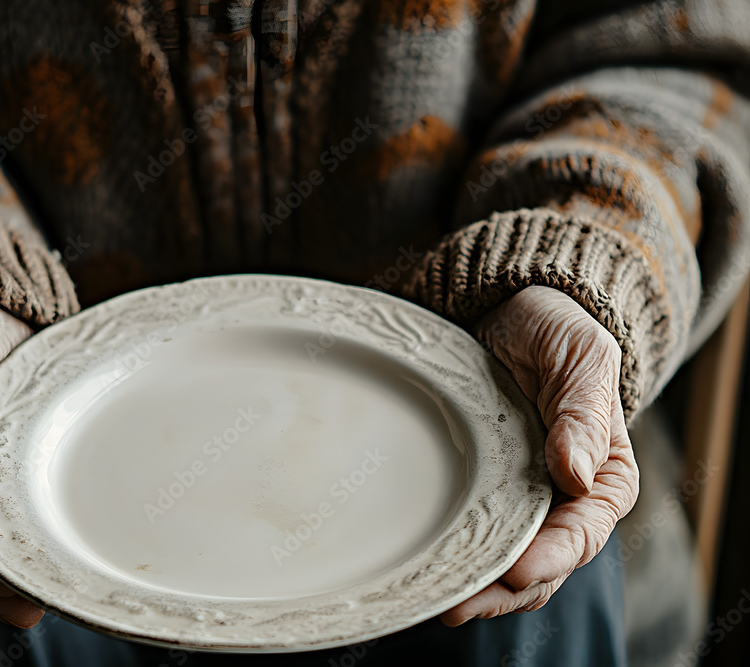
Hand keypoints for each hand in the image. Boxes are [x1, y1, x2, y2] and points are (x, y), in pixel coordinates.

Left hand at [440, 286, 639, 624]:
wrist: (510, 310)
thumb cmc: (557, 331)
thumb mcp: (581, 360)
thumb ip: (583, 415)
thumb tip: (577, 474)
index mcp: (601, 479)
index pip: (582, 534)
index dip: (551, 560)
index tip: (517, 572)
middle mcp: (560, 499)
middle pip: (537, 565)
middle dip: (501, 593)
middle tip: (458, 604)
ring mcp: (515, 497)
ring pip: (500, 560)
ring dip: (472, 585)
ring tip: (434, 600)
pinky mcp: (476, 488)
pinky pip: (467, 531)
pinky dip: (451, 555)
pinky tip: (422, 568)